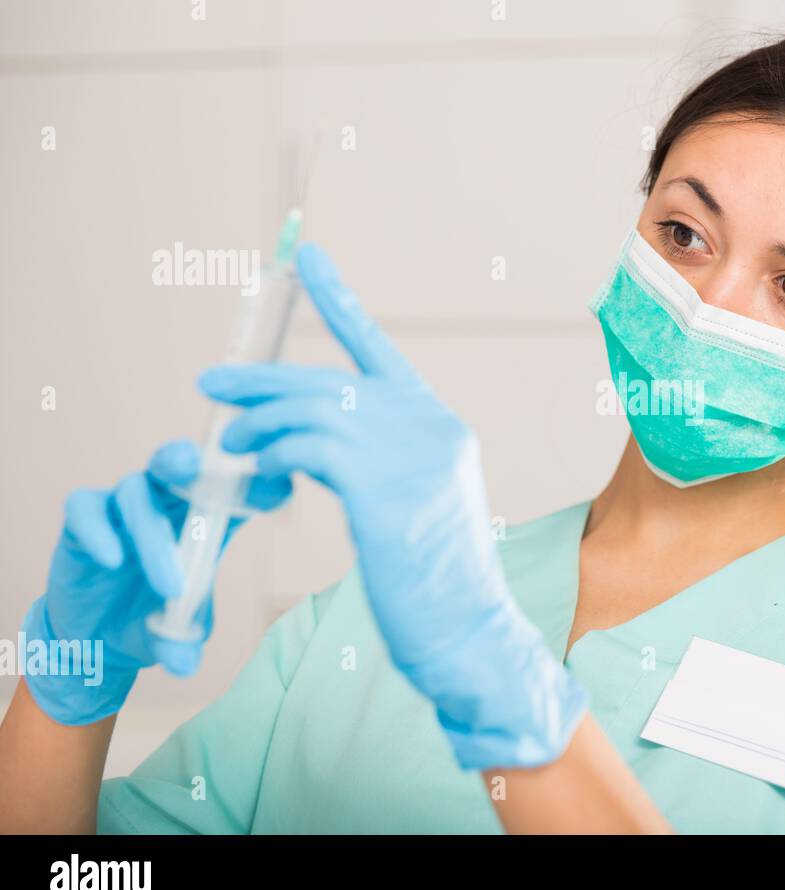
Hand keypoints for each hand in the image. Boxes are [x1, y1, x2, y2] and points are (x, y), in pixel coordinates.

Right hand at [22, 441, 291, 724]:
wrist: (98, 638)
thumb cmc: (152, 620)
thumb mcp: (176, 632)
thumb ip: (182, 640)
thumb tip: (185, 665)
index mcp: (205, 518)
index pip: (233, 490)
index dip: (253, 486)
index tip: (280, 491)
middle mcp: (166, 502)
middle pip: (178, 463)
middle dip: (191, 462)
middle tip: (200, 470)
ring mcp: (123, 507)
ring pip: (136, 494)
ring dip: (153, 538)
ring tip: (170, 587)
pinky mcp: (84, 519)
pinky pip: (86, 509)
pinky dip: (99, 530)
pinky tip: (112, 559)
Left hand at [199, 244, 586, 770]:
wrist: (466, 631)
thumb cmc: (432, 582)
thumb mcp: (416, 505)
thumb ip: (382, 461)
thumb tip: (315, 442)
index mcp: (440, 426)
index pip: (379, 350)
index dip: (338, 301)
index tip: (307, 258)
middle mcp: (431, 428)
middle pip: (330, 380)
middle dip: (262, 379)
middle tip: (212, 383)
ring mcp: (412, 456)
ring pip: (313, 411)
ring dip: (258, 424)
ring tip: (229, 444)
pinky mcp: (384, 489)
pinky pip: (308, 449)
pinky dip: (272, 454)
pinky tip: (255, 471)